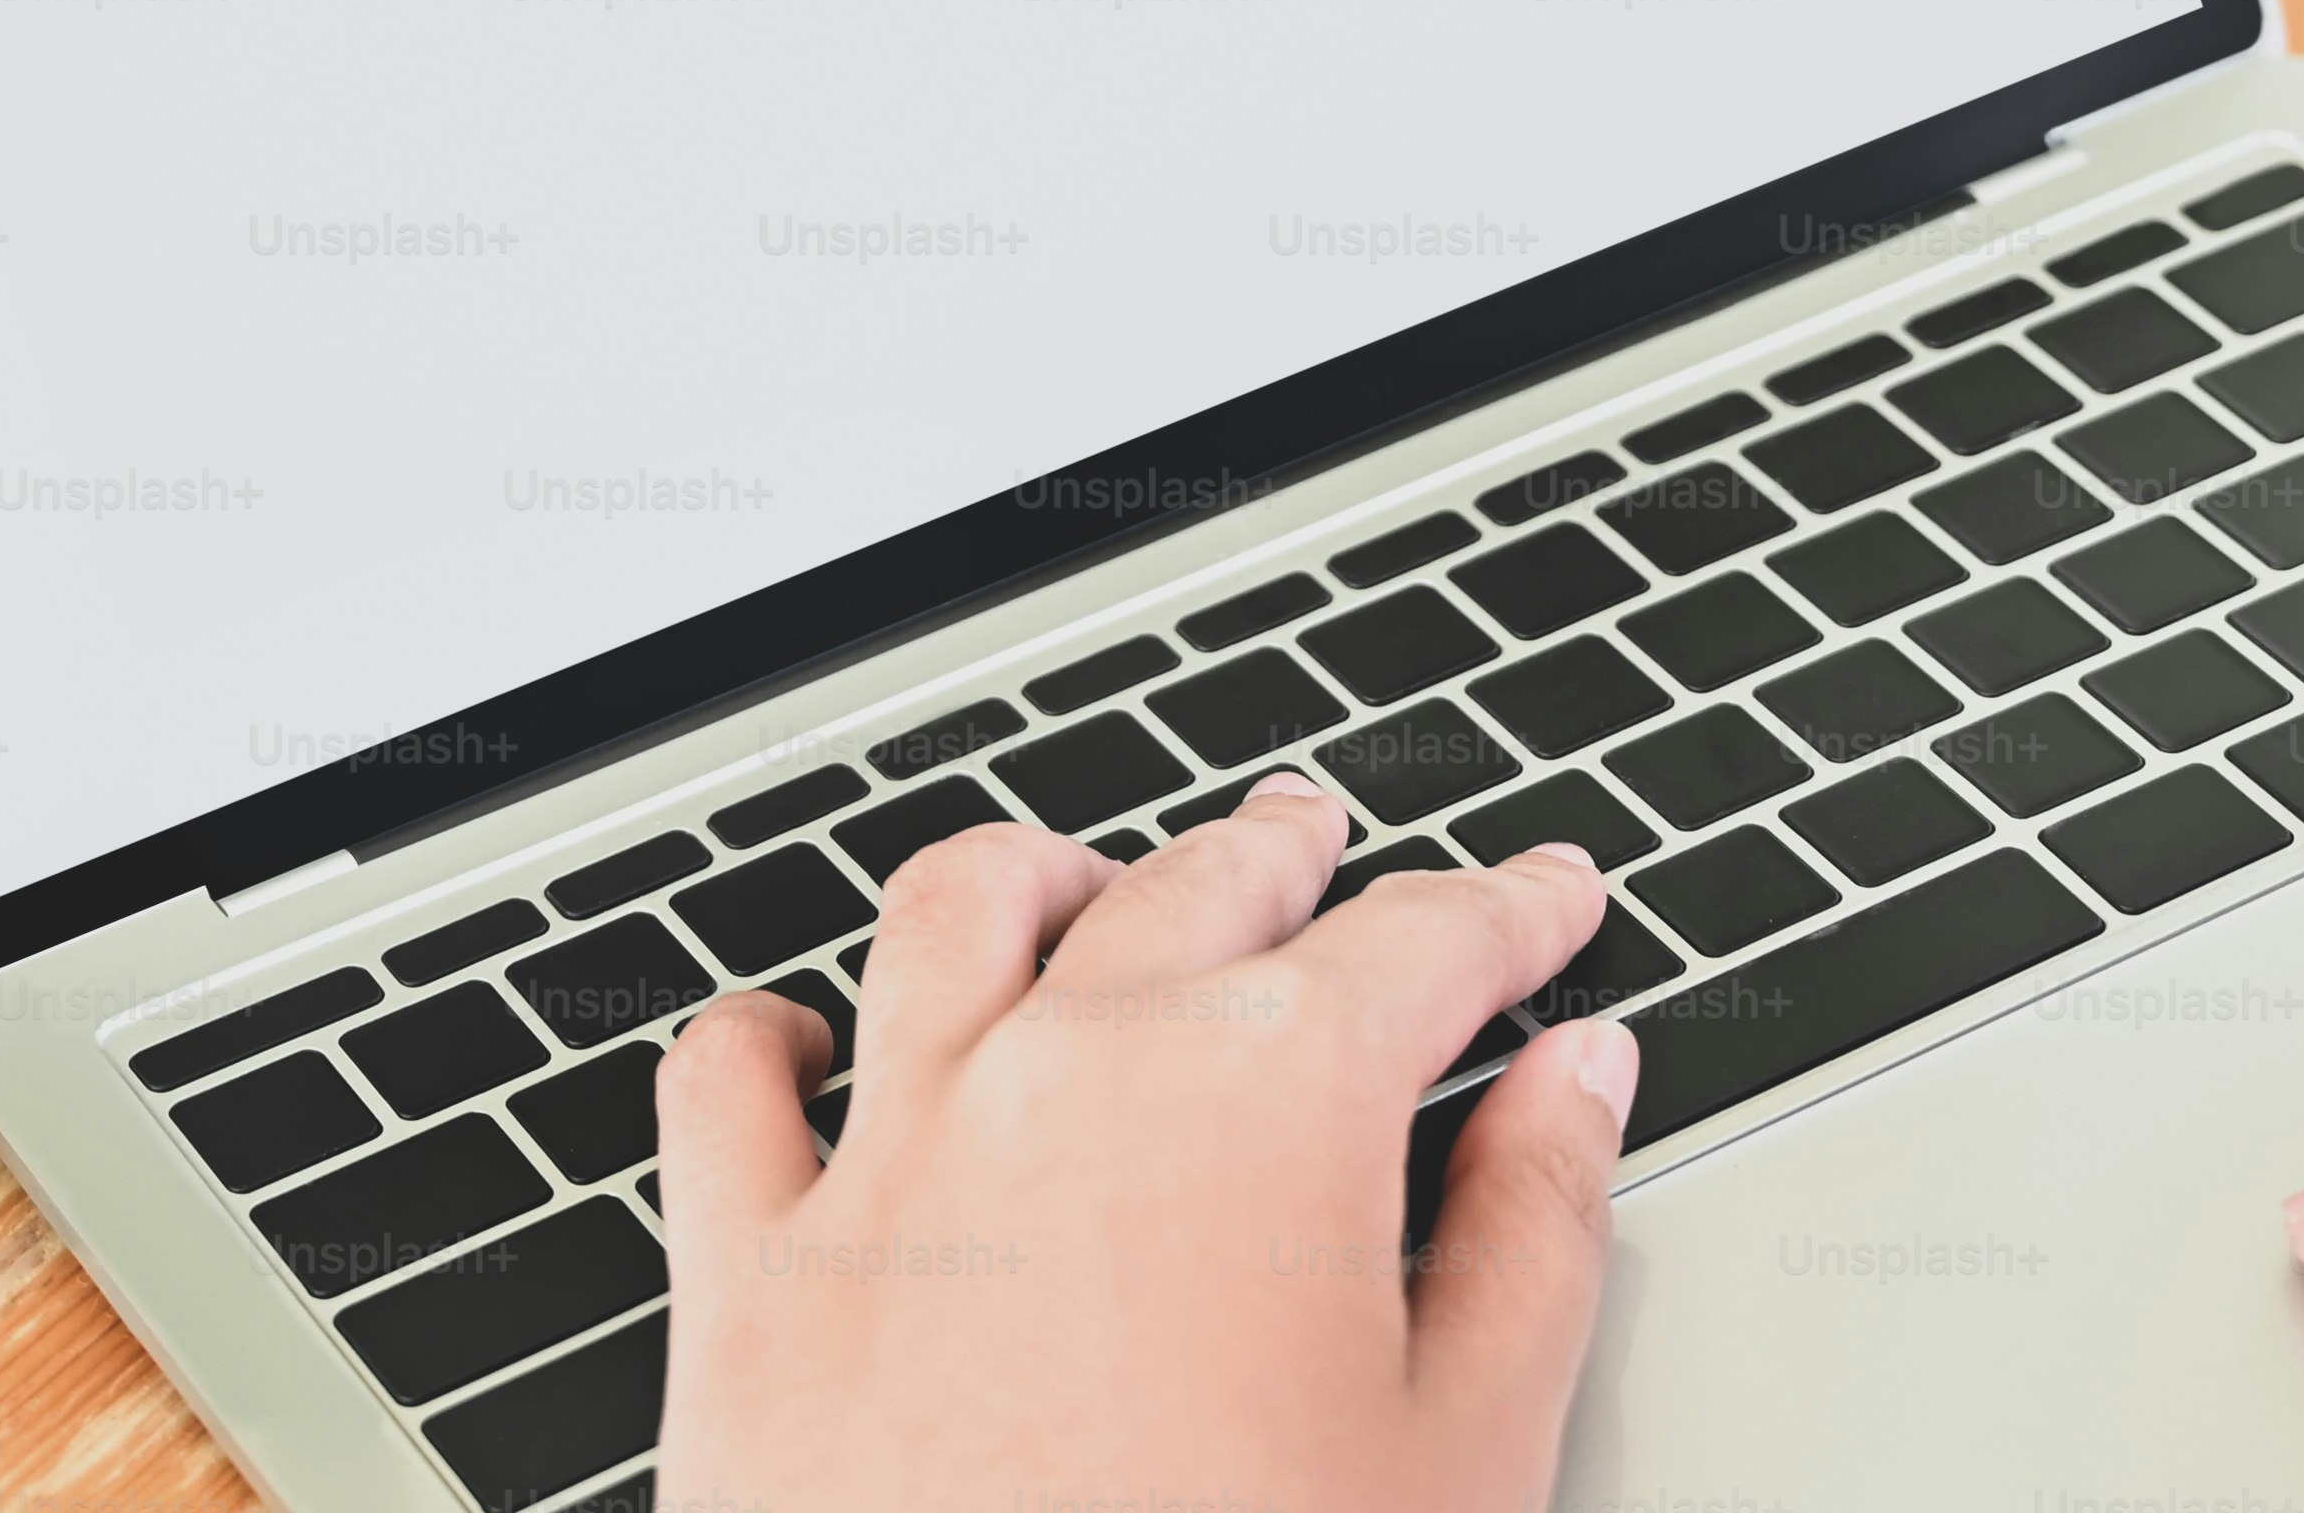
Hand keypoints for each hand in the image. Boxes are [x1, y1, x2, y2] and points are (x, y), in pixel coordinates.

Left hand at [655, 770, 1646, 1512]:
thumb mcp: (1467, 1451)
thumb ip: (1532, 1235)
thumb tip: (1576, 1086)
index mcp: (1267, 1099)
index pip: (1422, 941)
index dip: (1505, 908)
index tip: (1543, 898)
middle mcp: (1067, 1072)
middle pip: (1192, 888)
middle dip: (1281, 858)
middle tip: (1328, 852)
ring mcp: (892, 1156)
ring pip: (957, 915)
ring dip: (1044, 876)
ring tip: (1089, 877)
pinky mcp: (747, 1271)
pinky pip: (727, 1083)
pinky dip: (769, 1037)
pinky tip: (804, 1039)